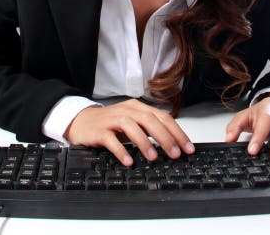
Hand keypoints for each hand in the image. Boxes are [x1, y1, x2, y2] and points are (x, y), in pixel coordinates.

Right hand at [64, 99, 195, 165]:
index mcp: (138, 108)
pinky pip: (111, 140)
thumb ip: (150, 129)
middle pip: (149, 120)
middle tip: (175, 154)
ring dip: (144, 142)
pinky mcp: (99, 131)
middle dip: (165, 137)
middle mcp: (127, 111)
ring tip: (154, 157)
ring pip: (131, 126)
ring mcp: (112, 120)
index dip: (177, 132)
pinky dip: (121, 150)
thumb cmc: (110, 124)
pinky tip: (128, 161)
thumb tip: (174, 144)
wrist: (81, 121)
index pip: (163, 117)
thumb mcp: (133, 123)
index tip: (188, 148)